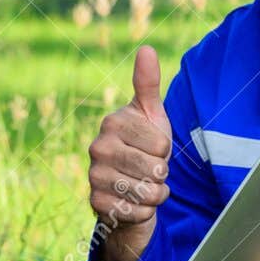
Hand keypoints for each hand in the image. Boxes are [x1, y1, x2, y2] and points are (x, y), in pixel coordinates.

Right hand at [88, 45, 172, 260]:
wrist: (129, 187)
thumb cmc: (144, 146)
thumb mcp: (151, 115)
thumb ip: (148, 83)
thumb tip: (146, 49)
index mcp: (112, 123)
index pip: (161, 143)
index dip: (165, 149)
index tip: (153, 147)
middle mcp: (97, 148)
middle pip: (154, 168)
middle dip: (161, 173)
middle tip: (149, 169)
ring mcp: (94, 176)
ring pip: (146, 192)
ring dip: (155, 194)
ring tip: (144, 185)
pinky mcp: (96, 203)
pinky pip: (136, 212)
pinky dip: (143, 211)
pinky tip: (134, 203)